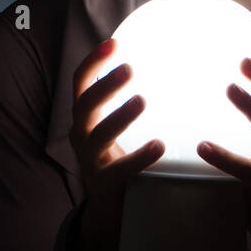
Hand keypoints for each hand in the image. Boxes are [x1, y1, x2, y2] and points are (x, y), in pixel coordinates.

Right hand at [70, 38, 164, 250]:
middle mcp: (82, 134)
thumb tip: (169, 63)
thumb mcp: (121, 127)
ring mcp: (89, 160)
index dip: (94, 61)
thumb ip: (133, 100)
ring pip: (99, 134)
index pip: (81, 82)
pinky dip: (138, 156)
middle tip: (130, 68)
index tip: (115, 43)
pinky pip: (119, 168)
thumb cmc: (120, 156)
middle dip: (106, 84)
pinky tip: (160, 146)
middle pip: (86, 104)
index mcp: (86, 116)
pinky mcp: (102, 183)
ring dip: (120, 115)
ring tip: (142, 101)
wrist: (110, 207)